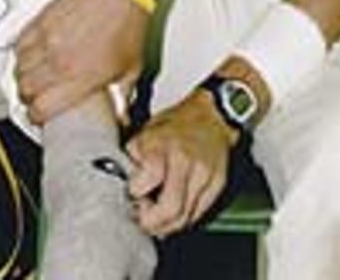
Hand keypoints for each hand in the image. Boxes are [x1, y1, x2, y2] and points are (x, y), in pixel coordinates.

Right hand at [13, 0, 148, 124]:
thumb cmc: (130, 23)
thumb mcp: (132, 67)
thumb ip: (122, 97)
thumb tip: (121, 118)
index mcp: (80, 77)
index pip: (41, 109)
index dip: (38, 117)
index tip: (42, 115)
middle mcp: (60, 60)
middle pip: (25, 90)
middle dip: (29, 97)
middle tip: (38, 96)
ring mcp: (48, 38)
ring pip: (19, 68)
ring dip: (24, 75)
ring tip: (35, 75)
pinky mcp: (43, 19)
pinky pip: (19, 43)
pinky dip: (22, 52)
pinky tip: (32, 53)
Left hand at [126, 91, 234, 237]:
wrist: (211, 114)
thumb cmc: (175, 126)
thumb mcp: (145, 133)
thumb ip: (131, 160)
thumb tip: (120, 188)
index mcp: (165, 146)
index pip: (145, 183)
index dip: (134, 193)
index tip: (131, 194)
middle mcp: (188, 161)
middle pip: (169, 211)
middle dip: (151, 222)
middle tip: (142, 217)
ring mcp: (206, 173)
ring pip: (184, 219)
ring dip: (166, 224)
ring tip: (157, 214)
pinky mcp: (218, 182)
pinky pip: (198, 214)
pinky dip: (183, 218)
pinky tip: (175, 209)